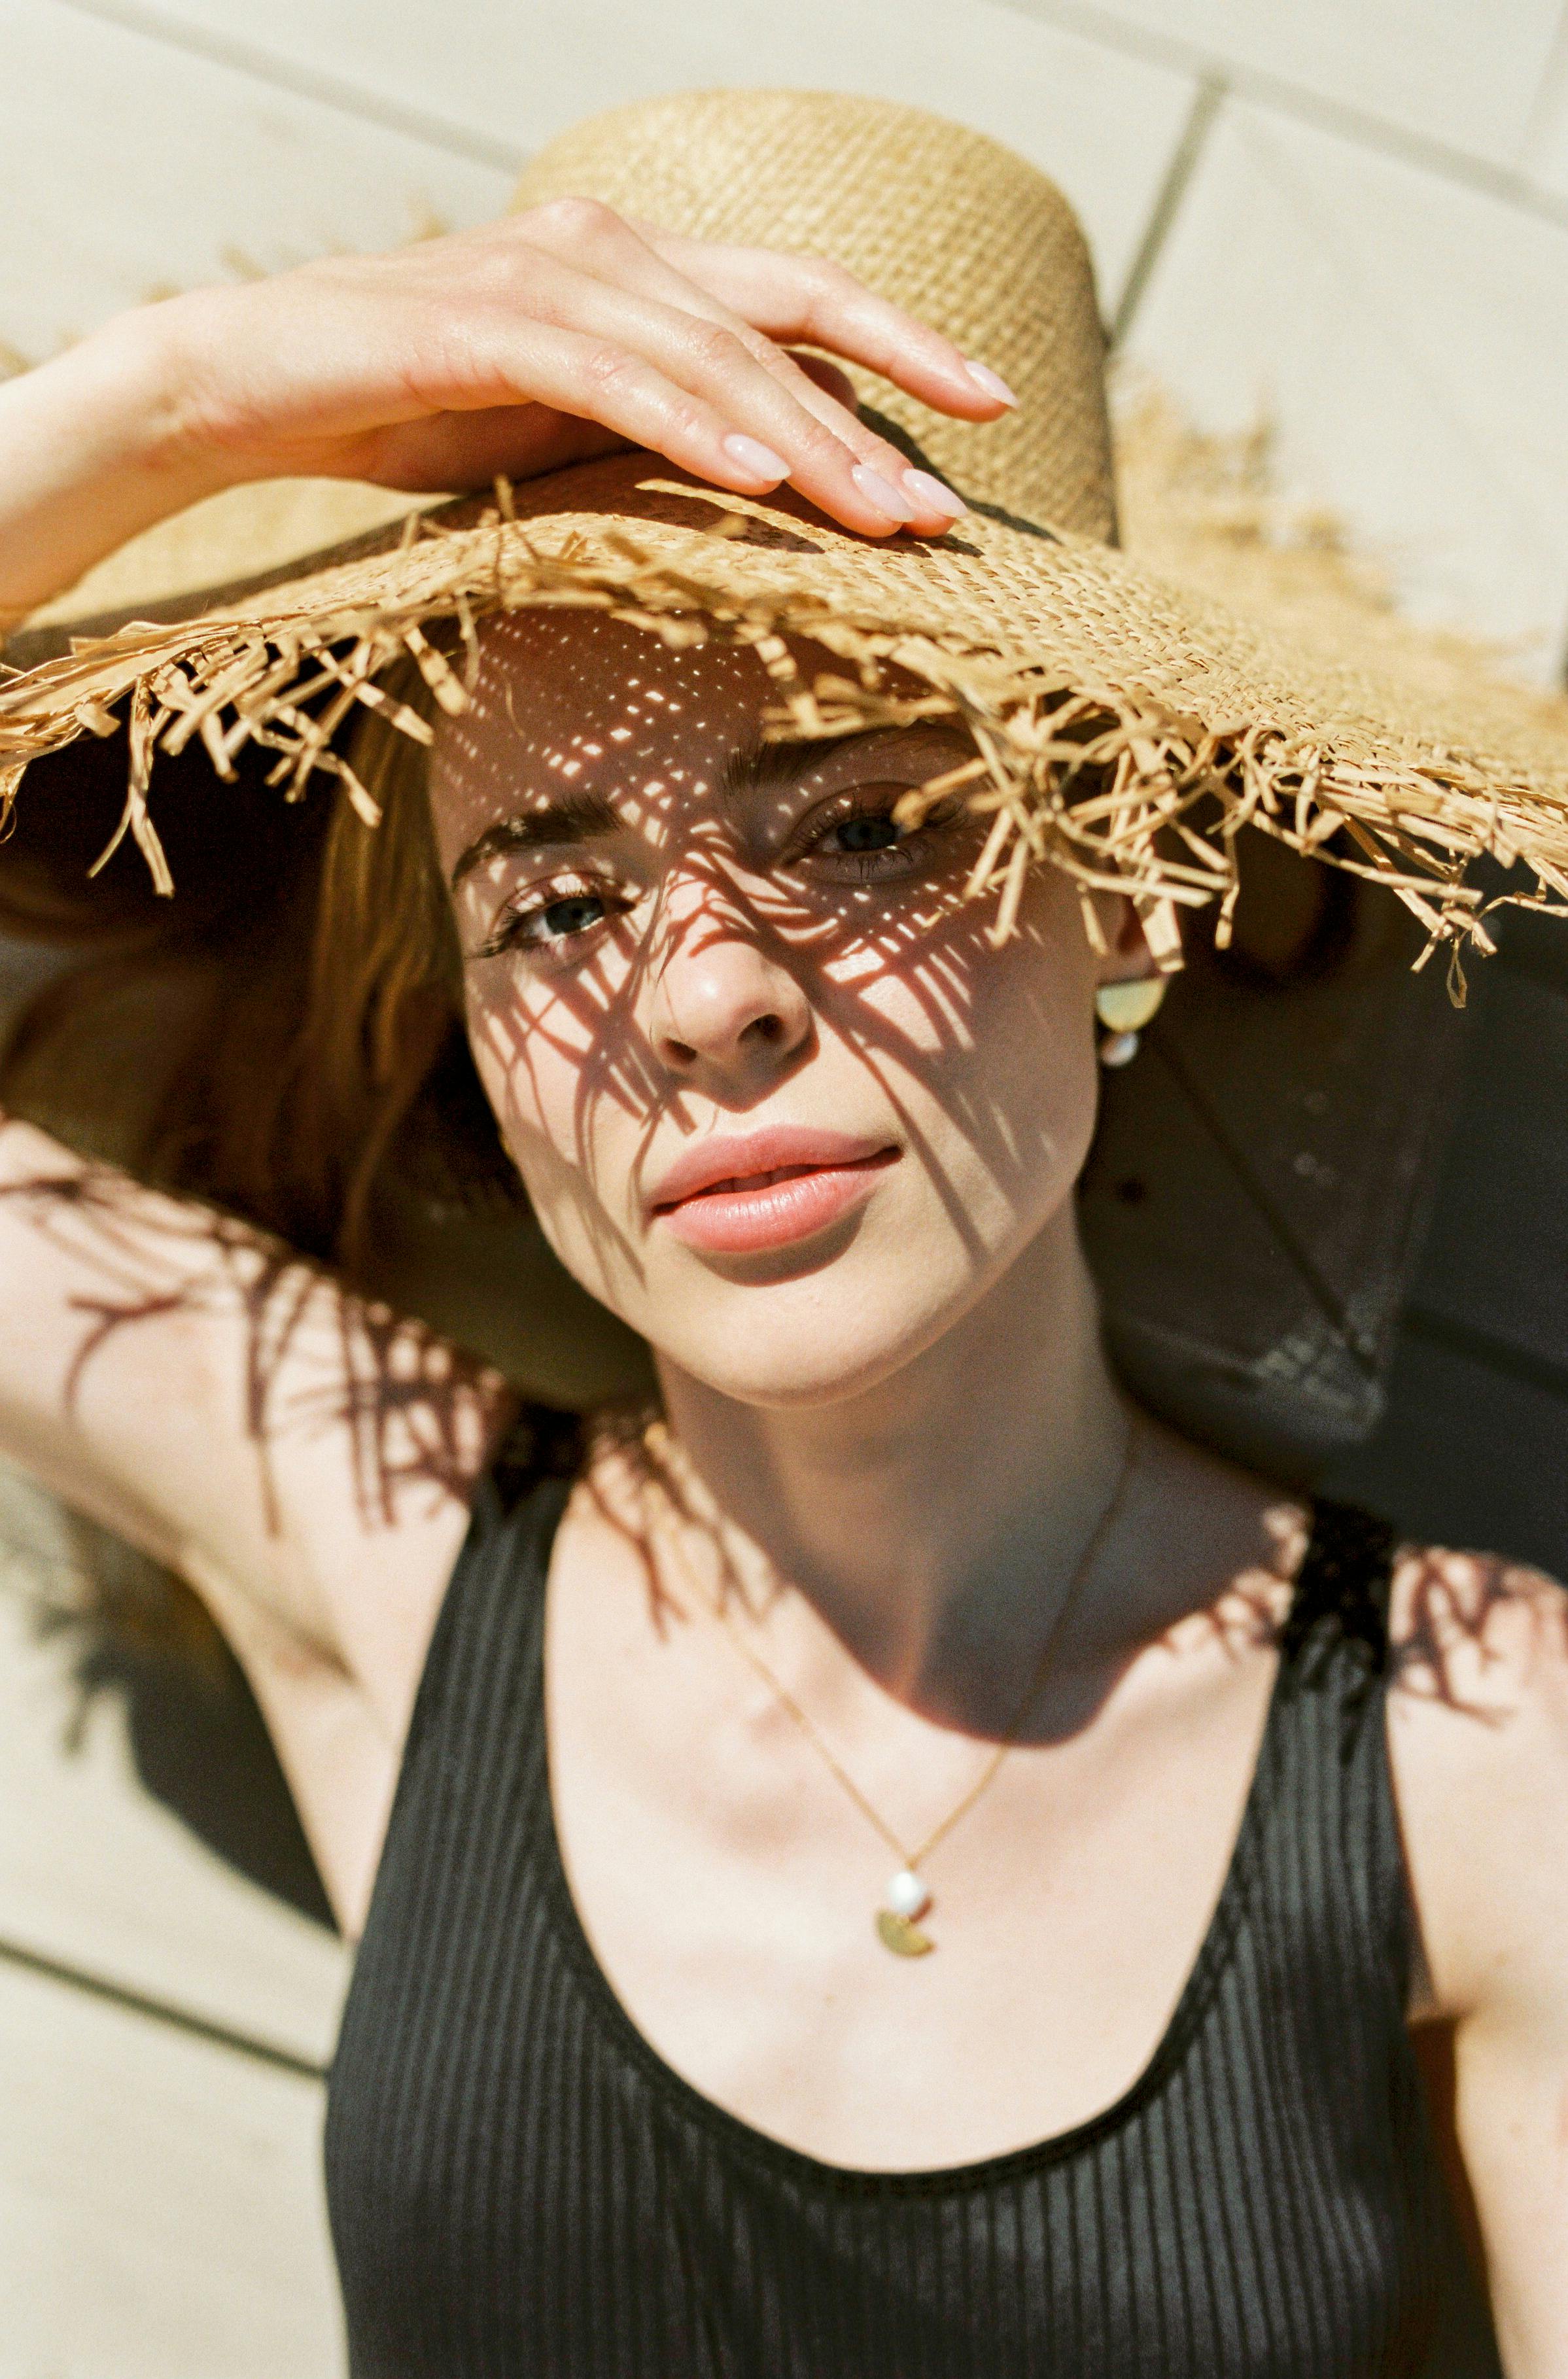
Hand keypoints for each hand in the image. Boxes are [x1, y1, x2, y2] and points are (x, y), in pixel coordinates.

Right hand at [156, 200, 1009, 537]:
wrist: (254, 381)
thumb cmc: (413, 406)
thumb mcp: (562, 420)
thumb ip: (655, 422)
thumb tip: (761, 482)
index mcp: (636, 265)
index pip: (796, 298)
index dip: (901, 345)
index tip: (991, 406)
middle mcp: (606, 246)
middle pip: (778, 325)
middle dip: (877, 418)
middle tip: (949, 510)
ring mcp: (546, 274)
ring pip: (710, 354)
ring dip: (806, 439)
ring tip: (884, 515)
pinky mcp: (484, 323)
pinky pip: (612, 377)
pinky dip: (690, 424)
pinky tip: (759, 477)